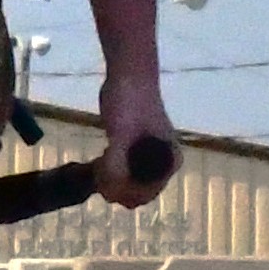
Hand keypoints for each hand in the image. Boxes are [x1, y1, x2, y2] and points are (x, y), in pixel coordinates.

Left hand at [97, 74, 177, 208]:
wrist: (129, 75)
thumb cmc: (131, 103)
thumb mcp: (122, 136)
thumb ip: (118, 165)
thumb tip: (111, 191)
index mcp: (170, 162)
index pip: (146, 194)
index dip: (123, 192)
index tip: (103, 179)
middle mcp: (164, 164)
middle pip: (138, 193)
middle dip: (117, 188)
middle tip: (98, 171)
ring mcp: (150, 159)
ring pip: (129, 185)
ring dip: (112, 181)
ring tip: (99, 163)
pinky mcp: (135, 152)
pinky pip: (123, 173)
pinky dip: (111, 173)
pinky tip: (101, 160)